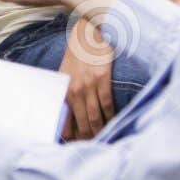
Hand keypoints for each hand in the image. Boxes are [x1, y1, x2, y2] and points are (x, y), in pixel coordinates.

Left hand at [58, 19, 115, 139]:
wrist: (88, 32)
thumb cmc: (78, 53)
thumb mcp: (66, 73)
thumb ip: (68, 92)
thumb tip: (71, 114)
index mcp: (64, 91)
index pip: (65, 121)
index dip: (71, 136)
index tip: (77, 146)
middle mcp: (74, 90)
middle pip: (82, 123)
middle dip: (88, 138)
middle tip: (95, 148)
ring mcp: (88, 85)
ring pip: (95, 116)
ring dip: (101, 130)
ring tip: (106, 139)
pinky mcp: (101, 78)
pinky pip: (107, 103)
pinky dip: (111, 115)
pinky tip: (115, 122)